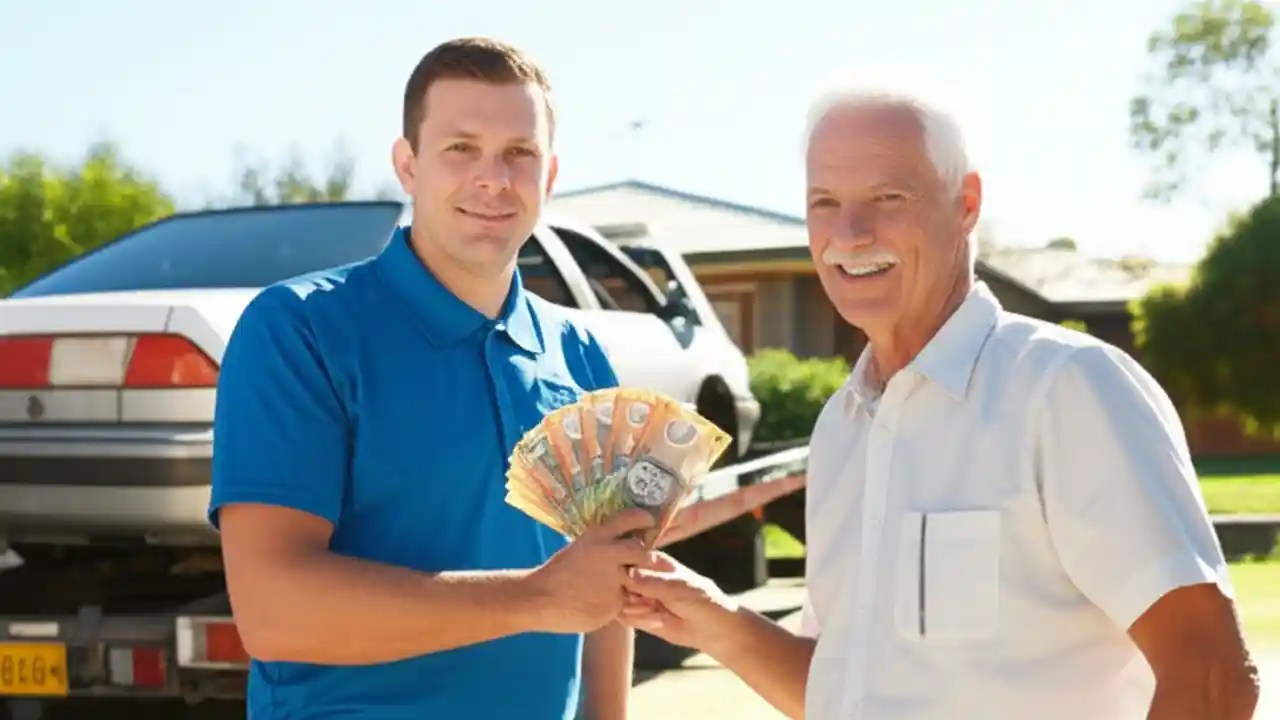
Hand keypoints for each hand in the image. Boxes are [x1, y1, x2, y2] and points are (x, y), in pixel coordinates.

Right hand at [525, 509, 658, 634]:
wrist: (539, 598)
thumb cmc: (557, 573)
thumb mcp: (580, 548)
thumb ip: (602, 546)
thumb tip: (622, 540)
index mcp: (598, 537)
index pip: (631, 519)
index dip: (643, 519)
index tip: (648, 522)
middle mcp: (609, 555)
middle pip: (641, 551)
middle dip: (645, 557)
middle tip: (641, 561)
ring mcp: (612, 581)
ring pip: (637, 579)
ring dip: (635, 582)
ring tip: (620, 585)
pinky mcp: (613, 604)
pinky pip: (624, 602)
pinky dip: (618, 603)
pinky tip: (602, 602)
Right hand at [618, 552, 739, 652]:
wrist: (711, 628)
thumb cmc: (700, 598)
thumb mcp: (680, 587)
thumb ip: (654, 582)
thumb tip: (629, 573)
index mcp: (650, 561)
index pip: (625, 558)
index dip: (622, 568)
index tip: (633, 581)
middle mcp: (640, 577)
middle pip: (616, 581)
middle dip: (627, 593)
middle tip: (648, 602)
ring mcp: (637, 596)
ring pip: (617, 600)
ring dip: (635, 609)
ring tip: (657, 613)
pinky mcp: (637, 615)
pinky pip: (624, 617)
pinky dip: (638, 620)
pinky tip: (657, 621)